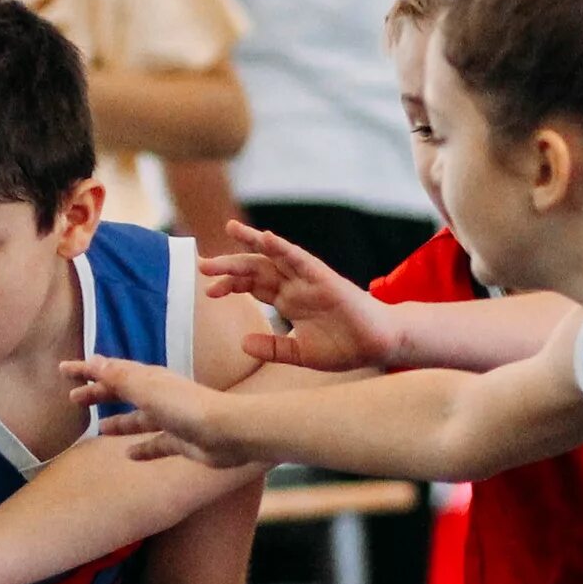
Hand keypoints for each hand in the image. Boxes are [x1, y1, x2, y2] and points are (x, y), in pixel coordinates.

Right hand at [65, 355, 266, 468]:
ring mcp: (171, 420)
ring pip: (138, 421)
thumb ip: (121, 378)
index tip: (64, 370)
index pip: (111, 371)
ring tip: (99, 429)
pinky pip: (156, 446)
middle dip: (99, 394)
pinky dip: (142, 449)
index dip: (87, 370)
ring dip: (119, 422)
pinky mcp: (182, 443)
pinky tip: (129, 456)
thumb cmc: (187, 407)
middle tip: (73, 399)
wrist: (228, 432)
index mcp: (149, 379)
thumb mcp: (147, 389)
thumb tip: (95, 361)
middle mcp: (159, 397)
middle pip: (123, 393)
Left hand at [202, 219, 404, 372]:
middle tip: (203, 264)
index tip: (208, 291)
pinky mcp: (325, 278)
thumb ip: (272, 347)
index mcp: (288, 301)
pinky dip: (283, 248)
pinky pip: (300, 259)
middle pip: (257, 268)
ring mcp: (309, 279)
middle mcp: (295, 285)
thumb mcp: (299, 353)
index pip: (253, 286)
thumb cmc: (344, 346)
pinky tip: (265, 239)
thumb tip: (242, 343)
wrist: (379, 346)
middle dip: (230, 265)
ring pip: (276, 256)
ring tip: (231, 230)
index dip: (230, 285)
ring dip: (252, 243)